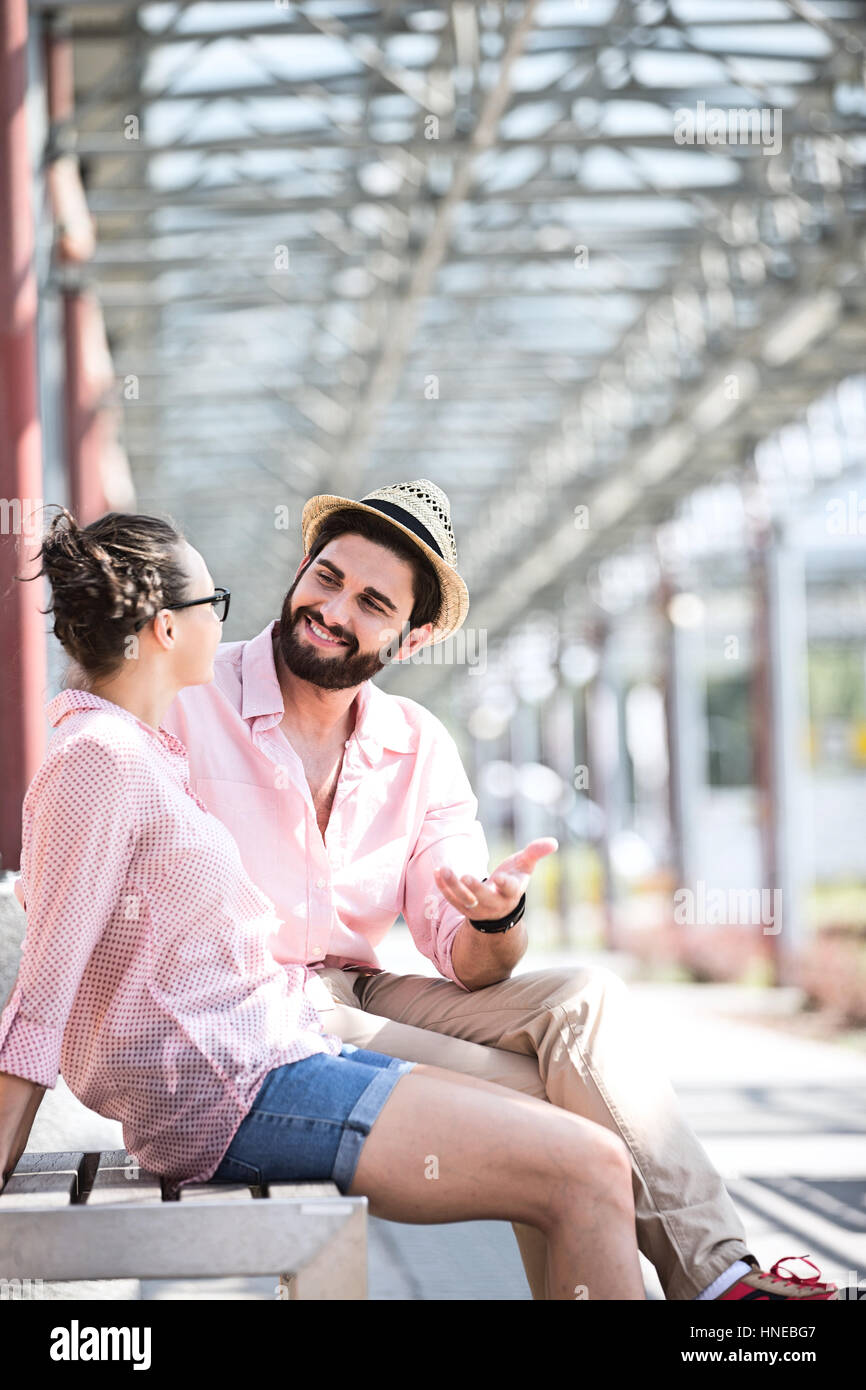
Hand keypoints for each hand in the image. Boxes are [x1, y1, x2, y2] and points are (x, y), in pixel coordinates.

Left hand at [433, 837, 557, 921]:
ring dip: (452, 886)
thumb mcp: (525, 866)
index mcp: (512, 892)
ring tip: (444, 869)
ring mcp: (477, 908)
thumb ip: (536, 853)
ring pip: (463, 900)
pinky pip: (451, 899)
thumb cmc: (513, 879)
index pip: (510, 890)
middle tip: (466, 877)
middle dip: (475, 889)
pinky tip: (437, 871)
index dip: (506, 884)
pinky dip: (443, 886)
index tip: (501, 878)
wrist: (500, 906)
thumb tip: (554, 841)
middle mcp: (495, 903)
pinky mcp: (463, 908)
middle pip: (483, 899)